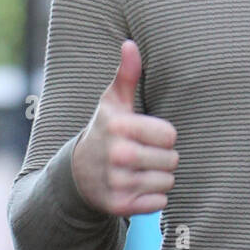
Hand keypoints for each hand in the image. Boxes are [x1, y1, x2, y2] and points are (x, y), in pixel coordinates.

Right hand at [70, 39, 178, 216]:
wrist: (78, 174)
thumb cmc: (105, 132)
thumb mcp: (112, 103)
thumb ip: (126, 74)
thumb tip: (130, 44)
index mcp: (119, 127)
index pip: (170, 135)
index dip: (162, 136)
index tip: (145, 136)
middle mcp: (117, 155)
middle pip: (172, 160)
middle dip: (162, 158)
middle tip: (143, 155)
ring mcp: (117, 182)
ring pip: (167, 182)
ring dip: (159, 178)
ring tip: (139, 171)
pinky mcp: (120, 206)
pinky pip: (160, 203)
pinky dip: (152, 198)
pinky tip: (135, 188)